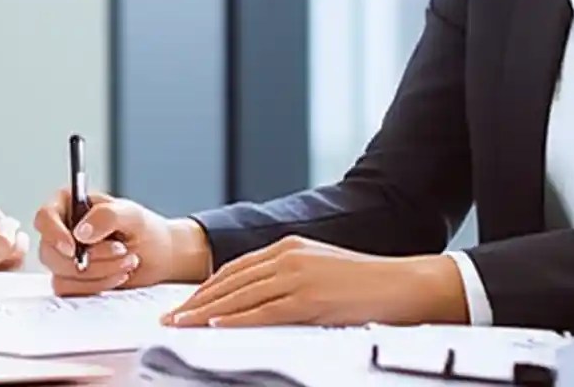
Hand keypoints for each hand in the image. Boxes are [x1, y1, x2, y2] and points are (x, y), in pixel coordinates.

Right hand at [33, 188, 212, 296]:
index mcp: (68, 204)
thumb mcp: (131, 215)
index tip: (73, 248)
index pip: (45, 217)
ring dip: (97, 273)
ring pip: (61, 274)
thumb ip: (106, 216)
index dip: (54, 234)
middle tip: (121, 251)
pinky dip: (97, 286)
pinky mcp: (73, 280)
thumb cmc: (144, 229)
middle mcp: (62, 231)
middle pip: (50, 251)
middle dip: (89, 258)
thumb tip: (81, 231)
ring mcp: (65, 258)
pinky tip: (119, 275)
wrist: (158, 256)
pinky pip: (71, 290)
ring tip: (127, 262)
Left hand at [162, 235, 467, 327]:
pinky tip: (216, 326)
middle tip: (170, 317)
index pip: (234, 268)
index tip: (184, 303)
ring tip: (181, 324)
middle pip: (230, 281)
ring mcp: (298, 275)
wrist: (403, 283)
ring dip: (206, 312)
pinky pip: (265, 311)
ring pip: (240, 296)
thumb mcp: (318, 268)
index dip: (206, 288)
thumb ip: (287, 277)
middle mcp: (287, 256)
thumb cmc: (365, 282)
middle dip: (196, 301)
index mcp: (288, 247)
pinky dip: (237, 319)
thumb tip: (256, 298)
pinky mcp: (310, 297)